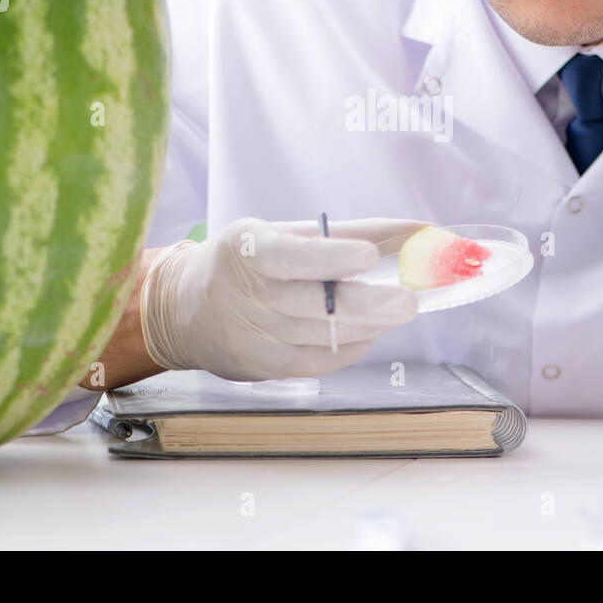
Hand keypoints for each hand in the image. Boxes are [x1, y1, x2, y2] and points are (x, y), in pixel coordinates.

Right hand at [140, 217, 425, 381]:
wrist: (185, 311)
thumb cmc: (247, 261)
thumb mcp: (280, 233)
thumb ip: (346, 233)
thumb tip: (417, 232)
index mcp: (247, 251)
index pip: (289, 256)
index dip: (329, 257)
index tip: (368, 255)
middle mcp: (249, 298)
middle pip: (314, 306)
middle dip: (368, 304)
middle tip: (409, 299)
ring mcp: (258, 340)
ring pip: (326, 337)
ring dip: (371, 323)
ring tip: (399, 306)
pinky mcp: (270, 370)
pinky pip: (324, 359)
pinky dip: (355, 342)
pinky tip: (371, 327)